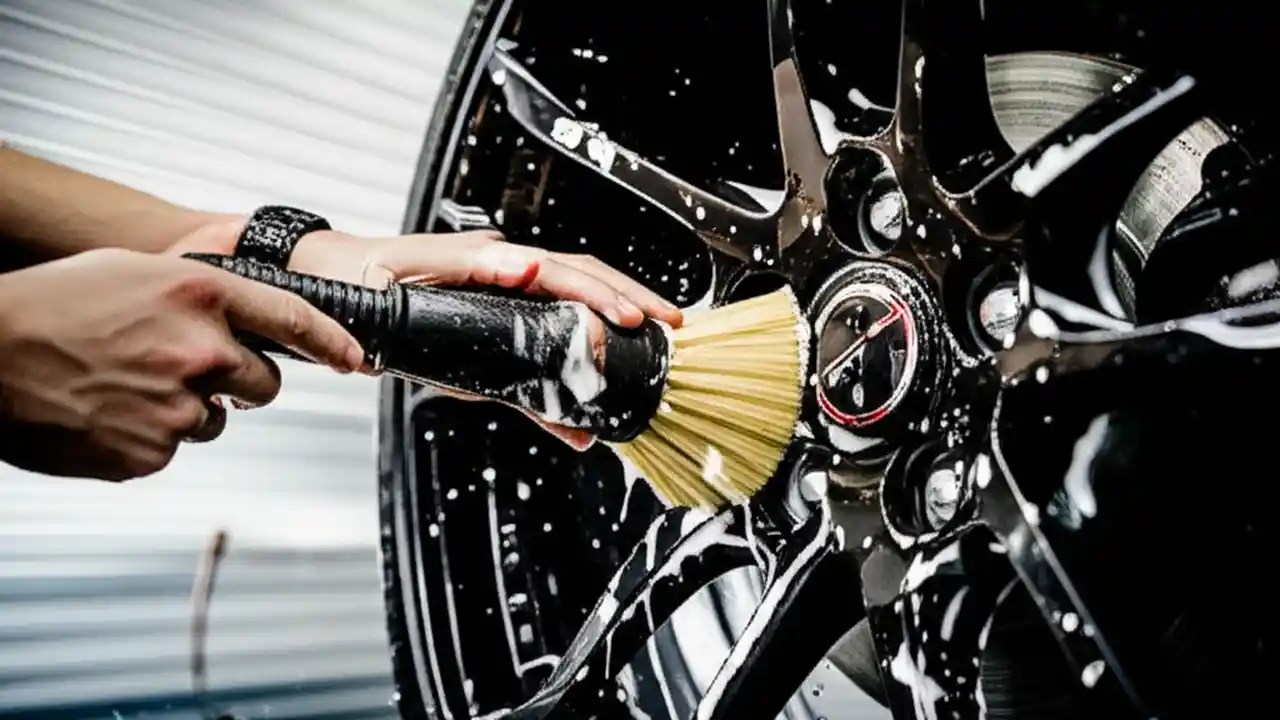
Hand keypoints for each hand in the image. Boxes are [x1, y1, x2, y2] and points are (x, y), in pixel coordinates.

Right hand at [0, 247, 362, 480]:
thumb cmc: (50, 307)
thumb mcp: (135, 273)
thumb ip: (200, 295)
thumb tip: (242, 320)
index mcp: (200, 294)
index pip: (295, 319)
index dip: (334, 342)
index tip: (356, 358)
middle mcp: (199, 350)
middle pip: (264, 385)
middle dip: (238, 383)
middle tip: (183, 369)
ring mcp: (177, 407)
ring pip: (215, 421)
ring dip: (185, 409)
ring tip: (125, 384)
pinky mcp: (150, 453)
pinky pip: (171, 449)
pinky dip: (147, 436)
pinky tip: (108, 411)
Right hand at [288, 228, 684, 449]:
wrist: (339, 293)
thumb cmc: (407, 323)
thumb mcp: (479, 374)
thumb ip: (535, 400)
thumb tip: (583, 434)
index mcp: (521, 287)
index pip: (588, 287)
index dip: (629, 303)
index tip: (667, 328)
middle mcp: (505, 266)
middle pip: (578, 271)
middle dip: (625, 295)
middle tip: (661, 321)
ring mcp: (471, 259)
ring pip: (537, 264)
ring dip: (580, 285)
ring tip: (614, 310)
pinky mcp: (428, 258)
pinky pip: (466, 261)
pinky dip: (497, 267)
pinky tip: (522, 272)